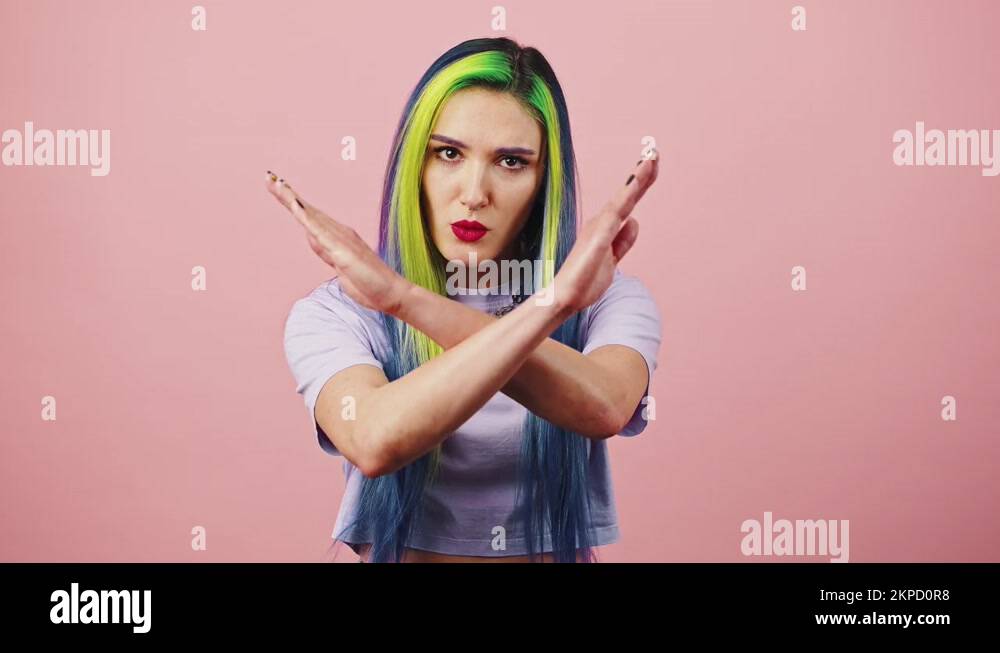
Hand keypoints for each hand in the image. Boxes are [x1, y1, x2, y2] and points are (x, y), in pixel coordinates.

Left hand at [264, 172, 411, 315]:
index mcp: (337, 236)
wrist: (391, 293)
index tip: (278, 188)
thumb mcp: (339, 266)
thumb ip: (325, 251)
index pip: (310, 216)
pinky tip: (294, 206)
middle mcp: (339, 232)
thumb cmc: (369, 284)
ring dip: (293, 199)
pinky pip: (319, 231)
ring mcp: (340, 240)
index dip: (293, 202)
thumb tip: (312, 238)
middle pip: (307, 210)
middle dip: (287, 194)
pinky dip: (306, 217)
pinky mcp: (342, 251)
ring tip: (276, 184)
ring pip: (311, 215)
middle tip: (269, 177)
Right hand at [551, 149, 659, 312]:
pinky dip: (629, 191)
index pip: (628, 202)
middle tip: (656, 150)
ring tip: (652, 156)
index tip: (653, 164)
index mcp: (606, 228)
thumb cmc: (584, 282)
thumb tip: (635, 222)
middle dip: (643, 173)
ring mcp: (600, 225)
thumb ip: (623, 242)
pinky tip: (639, 178)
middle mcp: (602, 221)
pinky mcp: (600, 233)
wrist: (564, 297)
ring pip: (625, 195)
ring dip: (639, 175)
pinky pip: (619, 207)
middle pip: (628, 193)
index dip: (641, 183)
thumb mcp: (612, 260)